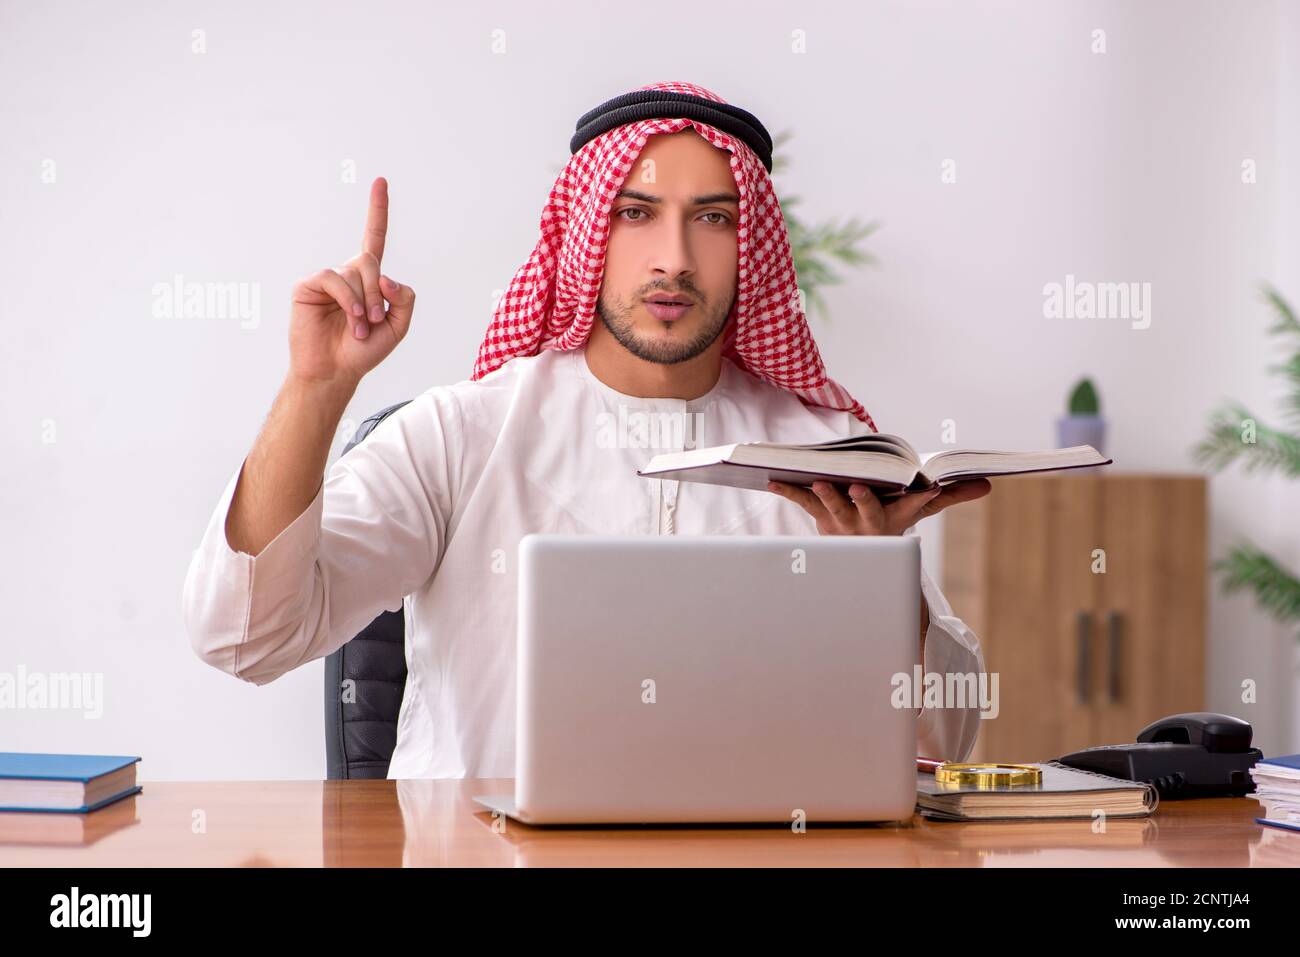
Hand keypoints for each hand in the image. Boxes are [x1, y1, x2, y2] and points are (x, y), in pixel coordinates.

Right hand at [287, 177, 416, 388]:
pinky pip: (334, 278)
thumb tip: (386, 277)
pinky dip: (348, 300)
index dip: (378, 211)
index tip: (380, 181)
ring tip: (359, 328)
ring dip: (364, 304)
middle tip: (375, 321)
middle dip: (378, 293)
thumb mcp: (399, 326)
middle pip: (370, 260)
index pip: (375, 238)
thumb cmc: (363, 350)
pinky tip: (350, 320)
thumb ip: (405, 298)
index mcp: (368, 279)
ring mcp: (327, 278)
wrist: (335, 370)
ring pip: (355, 272)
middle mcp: (347, 273)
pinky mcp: (308, 285)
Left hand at [766, 477, 991, 535]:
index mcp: (888, 519)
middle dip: (853, 499)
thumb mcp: (920, 509)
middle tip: (843, 486)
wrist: (866, 553)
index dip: (883, 500)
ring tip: (808, 482)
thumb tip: (987, 485)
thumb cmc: (894, 520)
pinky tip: (772, 480)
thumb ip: (950, 496)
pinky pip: (803, 502)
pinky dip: (788, 491)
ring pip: (828, 507)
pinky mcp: (820, 517)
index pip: (890, 510)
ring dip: (817, 495)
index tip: (877, 488)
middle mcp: (863, 523)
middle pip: (856, 509)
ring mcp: (839, 522)